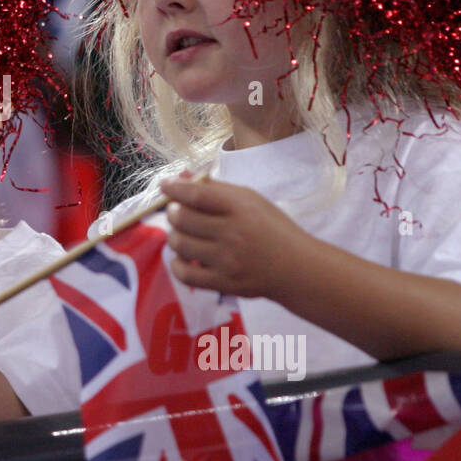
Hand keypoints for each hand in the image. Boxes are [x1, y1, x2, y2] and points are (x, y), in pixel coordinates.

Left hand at [159, 173, 314, 303]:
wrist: (297, 268)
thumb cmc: (272, 228)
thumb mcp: (251, 200)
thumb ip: (216, 189)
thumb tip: (181, 177)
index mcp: (241, 208)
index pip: (198, 195)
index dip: (176, 188)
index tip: (164, 184)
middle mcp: (233, 233)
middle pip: (183, 219)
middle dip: (173, 212)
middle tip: (177, 212)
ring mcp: (227, 260)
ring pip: (180, 244)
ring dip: (174, 236)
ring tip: (182, 233)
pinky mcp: (223, 283)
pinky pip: (185, 274)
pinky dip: (177, 264)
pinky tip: (184, 257)